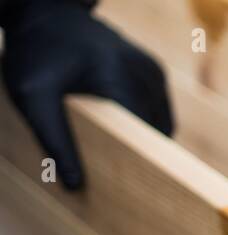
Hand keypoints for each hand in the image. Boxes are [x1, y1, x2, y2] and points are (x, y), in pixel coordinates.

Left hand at [0, 0, 172, 189]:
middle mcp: (146, 74)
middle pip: (155, 136)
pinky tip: (121, 127)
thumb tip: (75, 185)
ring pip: (162, 127)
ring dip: (142, 141)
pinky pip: (159, 112)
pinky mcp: (156, 71)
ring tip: (116, 148)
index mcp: (121, 79)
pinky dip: (144, 125)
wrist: (45, 14)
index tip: (128, 190)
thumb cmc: (35, 53)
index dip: (137, 167)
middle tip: (114, 176)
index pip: (143, 139)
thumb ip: (53, 139)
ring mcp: (154, 72)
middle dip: (137, 155)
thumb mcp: (31, 96)